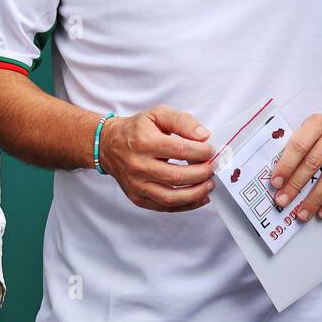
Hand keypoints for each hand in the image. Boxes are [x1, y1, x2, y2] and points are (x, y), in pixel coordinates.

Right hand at [98, 106, 215, 211]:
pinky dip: (185, 206)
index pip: (179, 150)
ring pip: (170, 197)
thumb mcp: (158, 114)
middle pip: (176, 176)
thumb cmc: (136, 130)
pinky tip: (199, 198)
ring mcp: (137, 185)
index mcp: (144, 142)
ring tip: (209, 185)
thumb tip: (203, 135)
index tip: (211, 151)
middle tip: (213, 168)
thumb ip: (182, 121)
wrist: (108, 145)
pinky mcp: (137, 198)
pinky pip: (164, 207)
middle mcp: (138, 165)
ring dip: (195, 193)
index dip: (200, 152)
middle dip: (201, 174)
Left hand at [269, 112, 321, 221]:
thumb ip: (296, 148)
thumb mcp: (311, 130)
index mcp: (318, 122)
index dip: (286, 166)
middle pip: (313, 164)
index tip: (276, 183)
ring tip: (302, 213)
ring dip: (314, 200)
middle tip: (283, 201)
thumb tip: (279, 178)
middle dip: (295, 186)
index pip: (299, 146)